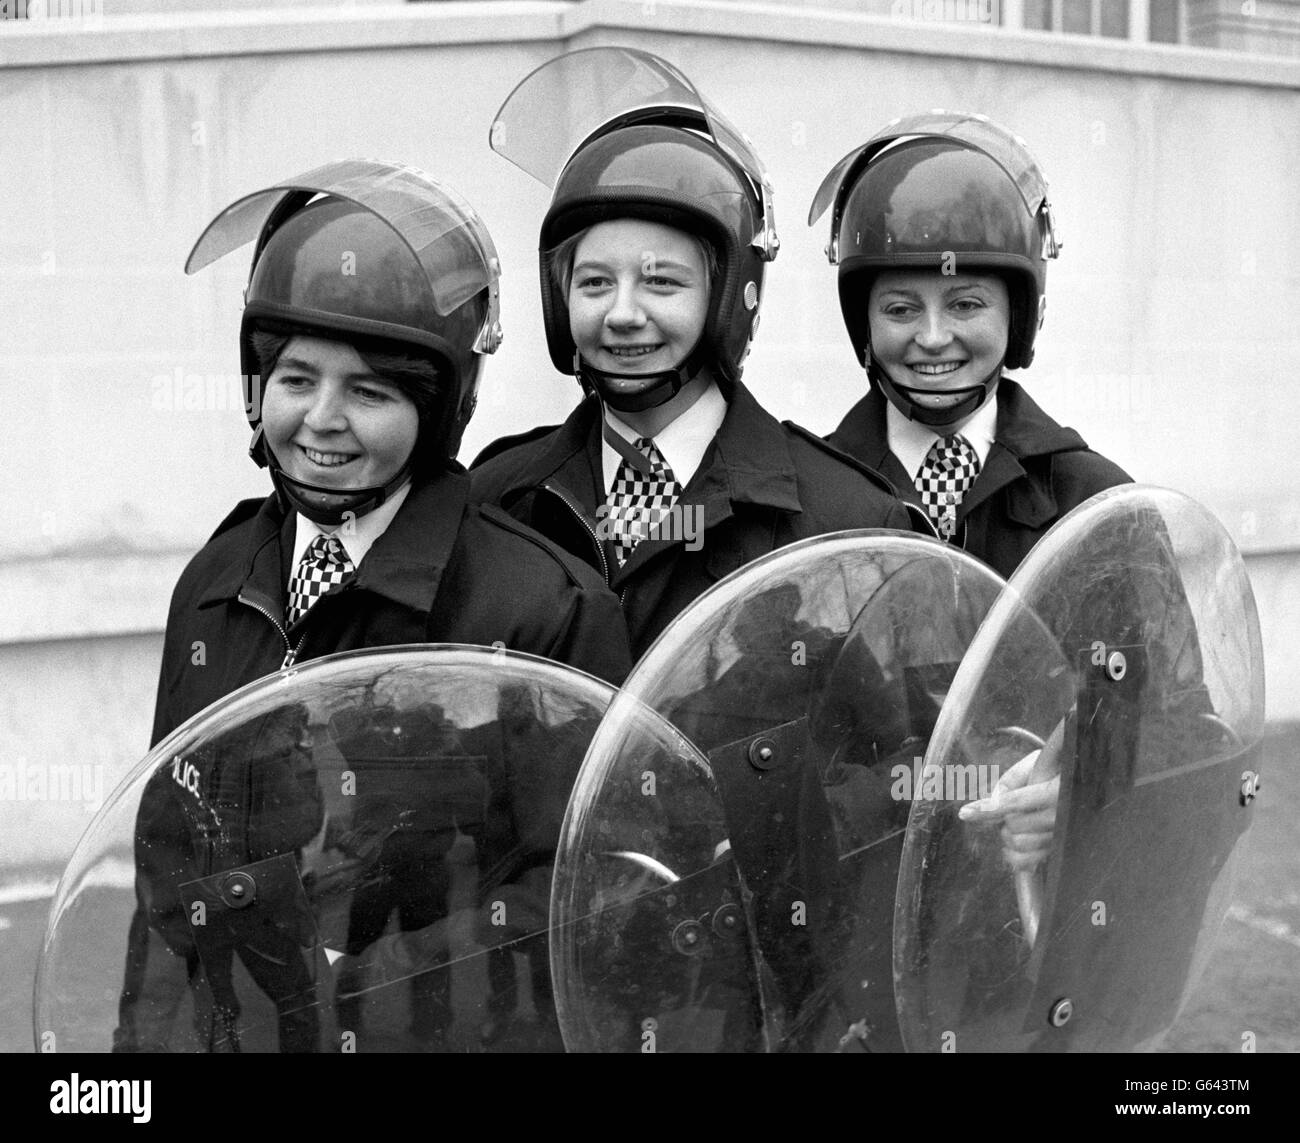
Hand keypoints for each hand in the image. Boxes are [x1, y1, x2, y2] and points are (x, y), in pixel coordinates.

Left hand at [958, 749, 1058, 870]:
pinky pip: (1028, 862)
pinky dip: (1014, 856)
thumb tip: (992, 799)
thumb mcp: (1035, 764)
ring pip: (1019, 844)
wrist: (1085, 785)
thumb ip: (1012, 779)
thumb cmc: (1057, 769)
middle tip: (1009, 809)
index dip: (987, 808)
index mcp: (1057, 790)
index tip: (964, 813)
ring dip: (1008, 835)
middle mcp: (1062, 816)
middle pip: (1014, 825)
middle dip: (1003, 819)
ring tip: (1016, 822)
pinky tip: (1014, 845)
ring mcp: (1062, 836)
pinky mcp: (1059, 850)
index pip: (1014, 802)